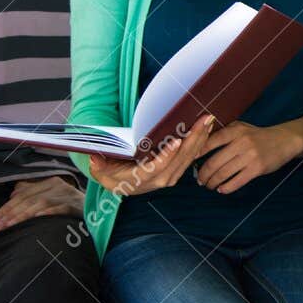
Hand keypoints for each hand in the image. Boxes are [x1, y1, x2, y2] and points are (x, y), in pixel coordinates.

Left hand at [0, 175, 83, 231]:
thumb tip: (14, 193)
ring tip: (9, 226)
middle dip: (11, 213)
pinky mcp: (76, 206)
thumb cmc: (70, 207)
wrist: (98, 213)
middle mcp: (59, 186)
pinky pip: (58, 210)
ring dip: (22, 216)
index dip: (8, 206)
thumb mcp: (52, 197)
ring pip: (40, 204)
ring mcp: (68, 196)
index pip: (24, 194)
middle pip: (29, 199)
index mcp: (50, 182)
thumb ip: (33, 192)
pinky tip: (35, 220)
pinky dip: (46, 214)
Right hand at [88, 116, 214, 195]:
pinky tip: (206, 128)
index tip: (176, 142)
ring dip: (200, 138)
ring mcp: (171, 176)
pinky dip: (200, 142)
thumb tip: (95, 159)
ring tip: (207, 120)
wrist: (123, 183)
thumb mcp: (101, 171)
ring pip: (189, 157)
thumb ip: (99, 166)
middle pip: (180, 159)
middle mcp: (160, 180)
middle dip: (193, 139)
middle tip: (203, 120)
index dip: (167, 156)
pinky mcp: (178, 170)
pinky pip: (191, 157)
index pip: (157, 168)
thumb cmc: (112, 173)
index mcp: (142, 179)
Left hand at [195, 121, 302, 193]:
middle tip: (200, 180)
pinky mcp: (257, 168)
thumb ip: (223, 133)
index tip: (190, 162)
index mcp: (235, 131)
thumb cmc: (258, 135)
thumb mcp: (241, 128)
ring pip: (224, 173)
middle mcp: (241, 142)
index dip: (197, 154)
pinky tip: (221, 189)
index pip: (210, 143)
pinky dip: (226, 187)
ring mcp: (250, 156)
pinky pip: (237, 181)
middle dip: (203, 174)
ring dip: (213, 182)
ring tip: (209, 185)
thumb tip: (199, 145)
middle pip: (214, 162)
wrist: (284, 140)